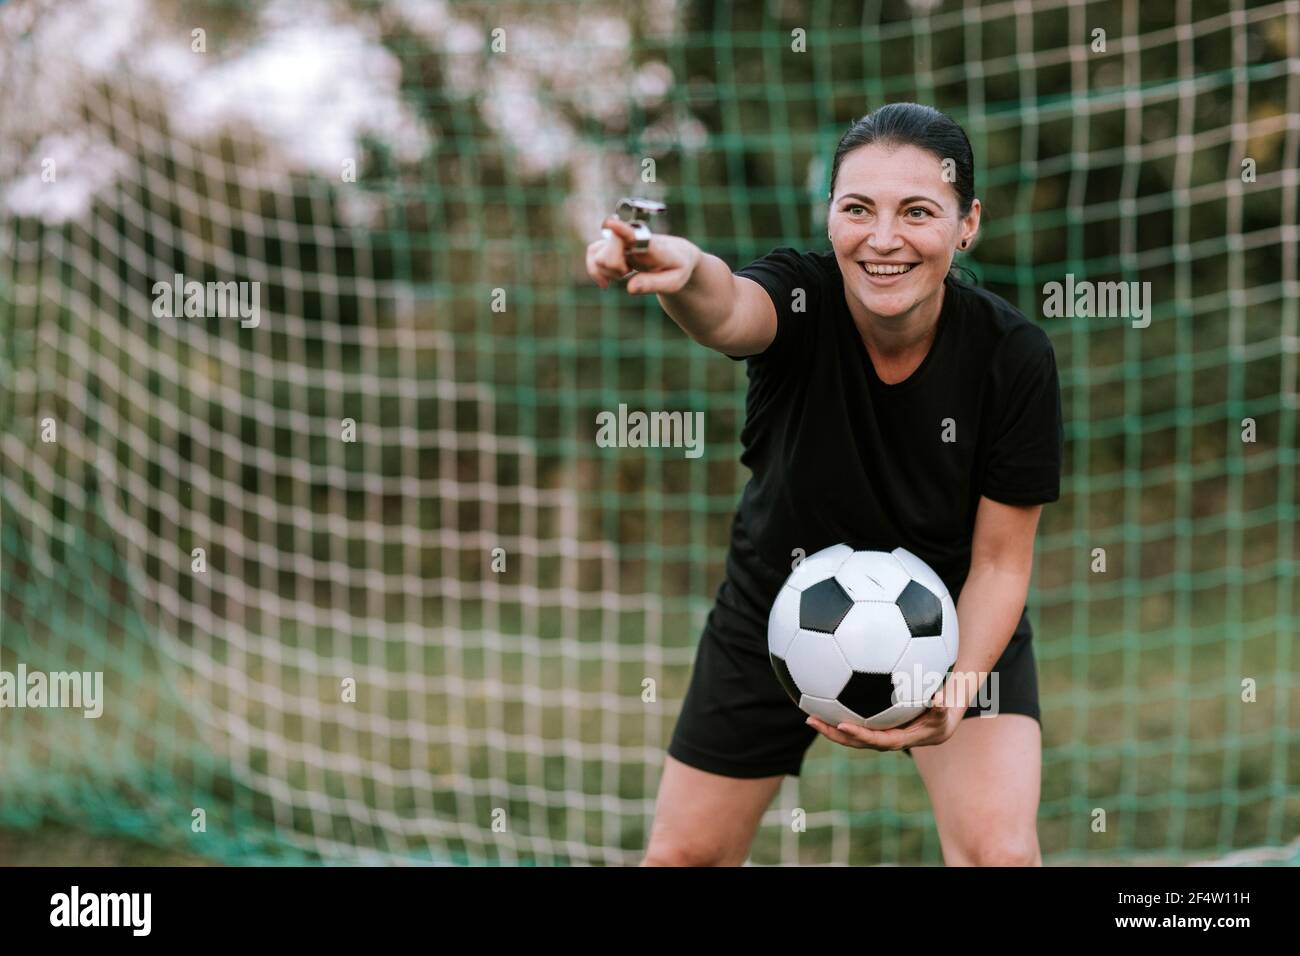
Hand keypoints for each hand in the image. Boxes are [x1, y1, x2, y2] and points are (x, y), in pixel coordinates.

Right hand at [585, 215, 699, 293]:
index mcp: (651, 245)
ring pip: (596, 255)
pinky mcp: (610, 244)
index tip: (611, 224)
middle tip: (628, 273)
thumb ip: (653, 284)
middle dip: (613, 270)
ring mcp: (619, 239)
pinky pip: (592, 254)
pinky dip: (596, 270)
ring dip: (606, 271)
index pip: (634, 235)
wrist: (676, 255)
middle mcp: (631, 237)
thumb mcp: (673, 282)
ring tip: (625, 273)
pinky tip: (608, 281)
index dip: (621, 230)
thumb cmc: (676, 268)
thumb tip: (629, 288)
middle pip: (607, 254)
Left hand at [805, 691, 962, 751]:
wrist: (938, 723)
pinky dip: (836, 716)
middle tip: (812, 720)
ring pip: (849, 734)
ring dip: (829, 727)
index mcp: (897, 740)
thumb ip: (941, 708)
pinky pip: (852, 723)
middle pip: (854, 741)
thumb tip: (939, 698)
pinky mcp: (872, 727)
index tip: (842, 725)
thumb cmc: (941, 716)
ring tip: (809, 715)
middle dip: (833, 734)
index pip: (875, 740)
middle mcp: (882, 739)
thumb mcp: (944, 713)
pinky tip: (820, 700)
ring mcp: (876, 734)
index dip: (859, 735)